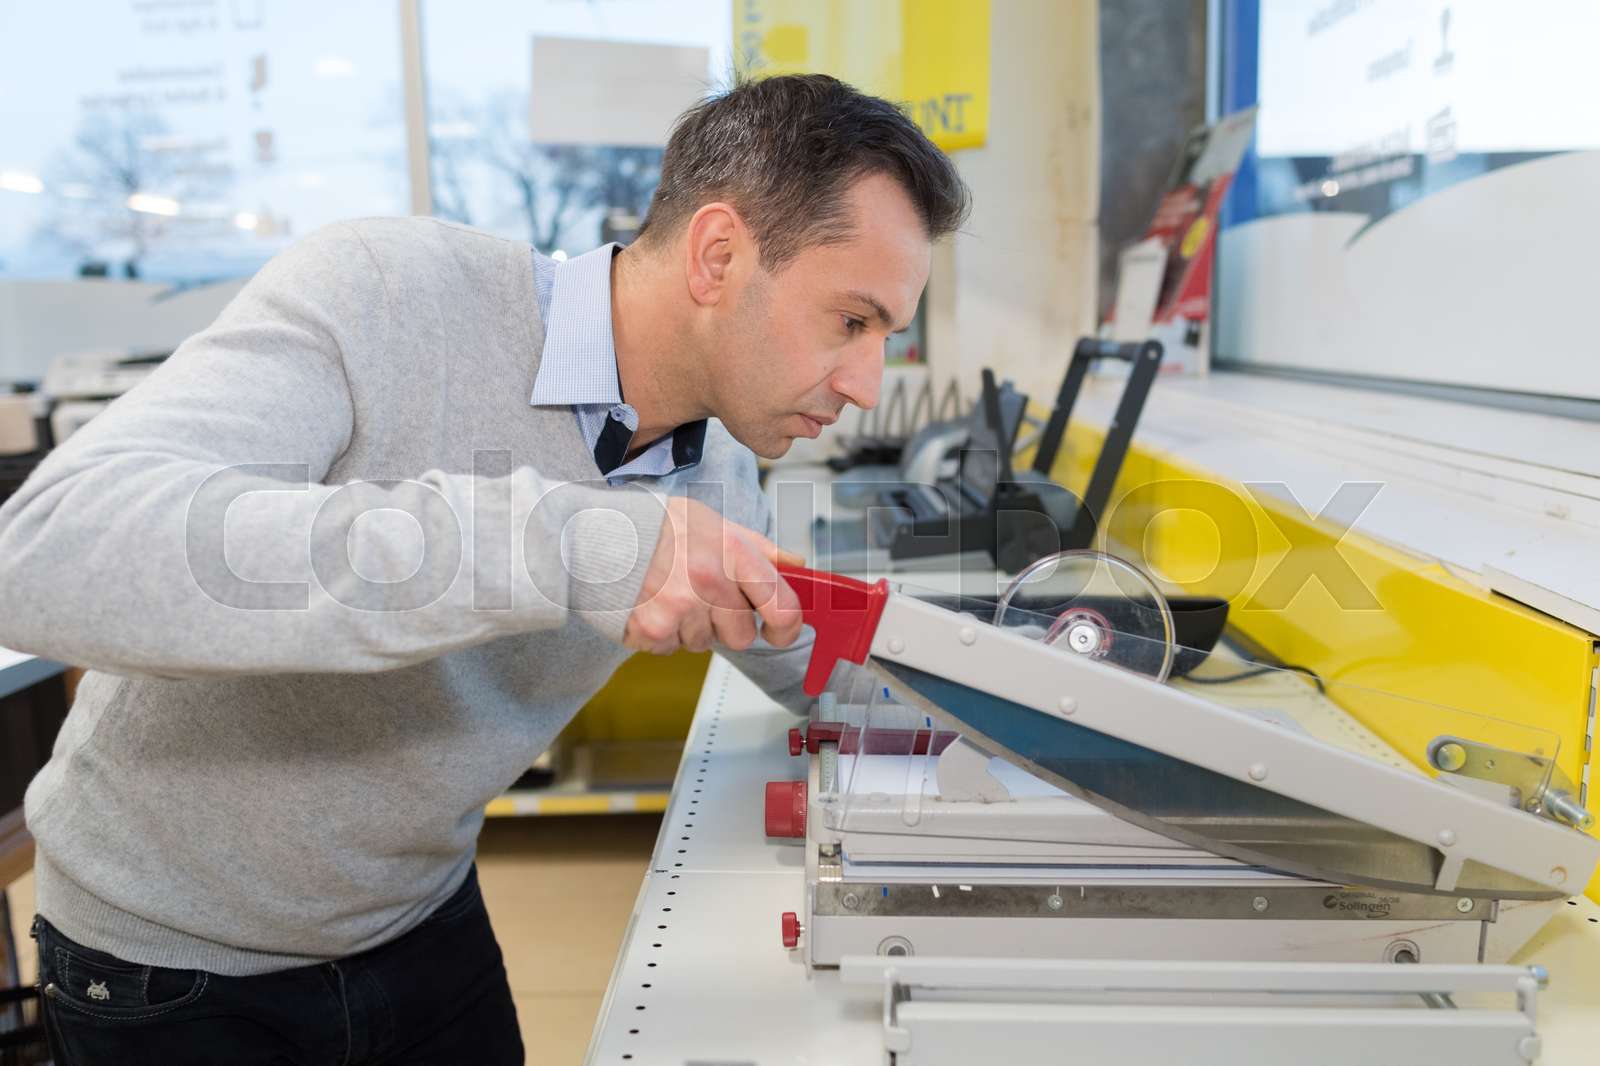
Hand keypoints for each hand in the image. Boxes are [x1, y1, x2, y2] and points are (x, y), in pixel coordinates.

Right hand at [624, 497, 805, 654]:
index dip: (787, 629)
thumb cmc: (664, 527)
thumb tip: (797, 565)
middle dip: (728, 624)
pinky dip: (664, 633)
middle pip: (742, 635)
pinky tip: (654, 605)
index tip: (779, 632)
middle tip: (705, 597)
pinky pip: (672, 648)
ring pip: (705, 643)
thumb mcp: (719, 525)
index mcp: (735, 555)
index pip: (783, 608)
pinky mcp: (654, 629)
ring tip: (673, 594)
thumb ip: (761, 550)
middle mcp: (711, 583)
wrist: (606, 532)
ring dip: (692, 627)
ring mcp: (681, 609)